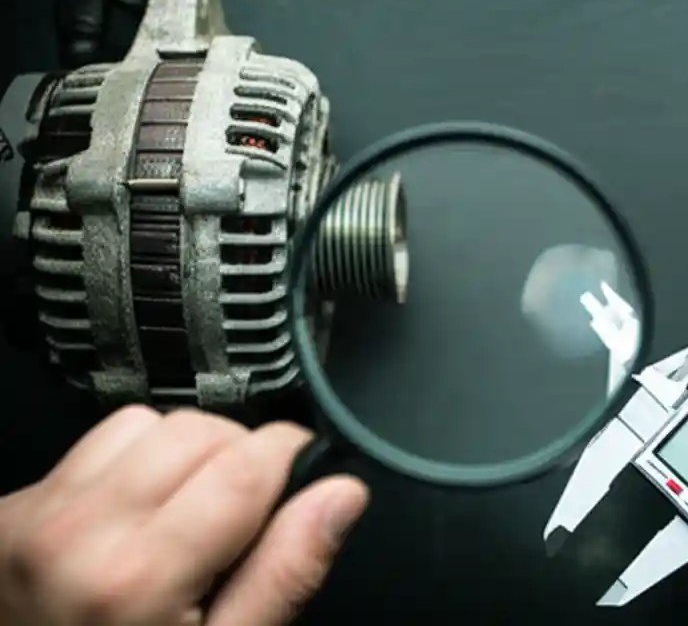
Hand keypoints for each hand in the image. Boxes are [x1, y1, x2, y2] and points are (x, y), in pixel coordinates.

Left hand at [0, 406, 369, 624]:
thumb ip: (285, 574)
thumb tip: (341, 495)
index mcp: (138, 578)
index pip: (248, 461)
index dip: (293, 456)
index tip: (303, 478)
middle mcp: (76, 534)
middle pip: (199, 430)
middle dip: (238, 460)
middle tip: (237, 524)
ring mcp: (33, 516)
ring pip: (147, 423)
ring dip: (182, 456)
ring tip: (184, 521)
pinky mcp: (10, 509)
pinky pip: (94, 443)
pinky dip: (130, 466)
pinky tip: (135, 521)